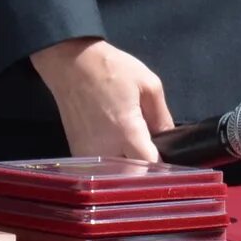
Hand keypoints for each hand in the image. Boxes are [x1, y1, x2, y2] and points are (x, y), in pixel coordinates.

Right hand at [31, 37, 171, 162]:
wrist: (72, 63)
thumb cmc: (113, 69)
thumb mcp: (149, 84)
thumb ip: (162, 116)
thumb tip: (168, 139)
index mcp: (127, 133)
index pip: (150, 166)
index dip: (162, 166)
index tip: (167, 158)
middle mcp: (106, 150)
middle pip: (130, 177)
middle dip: (143, 171)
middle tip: (151, 153)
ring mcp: (88, 154)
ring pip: (114, 175)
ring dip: (126, 169)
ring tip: (133, 149)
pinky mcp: (77, 152)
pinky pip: (100, 168)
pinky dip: (110, 163)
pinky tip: (116, 147)